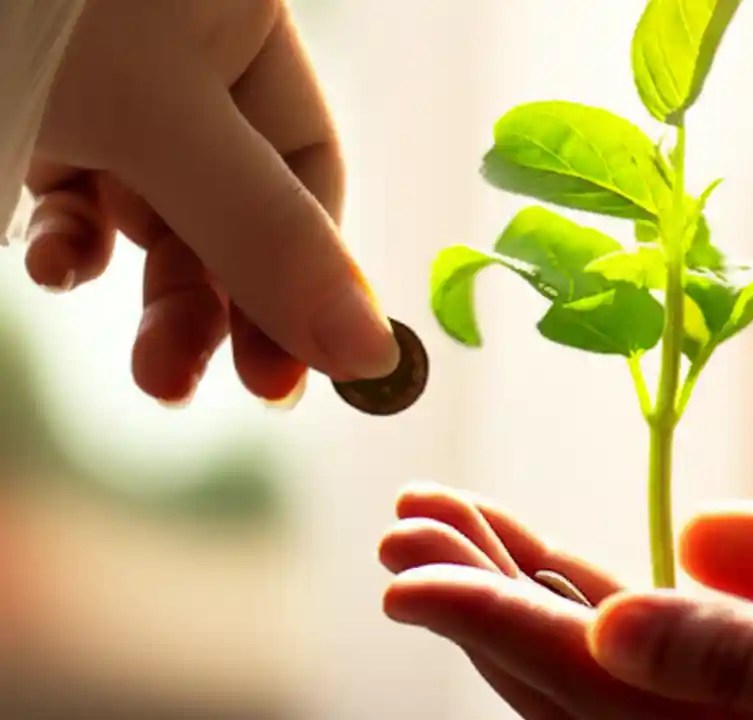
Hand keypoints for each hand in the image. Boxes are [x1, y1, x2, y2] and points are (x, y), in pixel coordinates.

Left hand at [22, 0, 398, 402]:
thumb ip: (266, 234)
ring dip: (162, 302)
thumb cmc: (31, 6)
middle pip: (240, 211)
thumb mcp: (158, 120)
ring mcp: (106, 93)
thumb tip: (370, 353)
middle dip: (233, 305)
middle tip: (235, 390)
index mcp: (244, 30)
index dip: (315, 276)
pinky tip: (53, 268)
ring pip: (161, 220)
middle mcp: (186, 61)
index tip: (311, 371)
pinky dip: (72, 248)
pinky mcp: (33, 117)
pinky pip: (76, 201)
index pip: (308, 176)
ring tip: (157, 375)